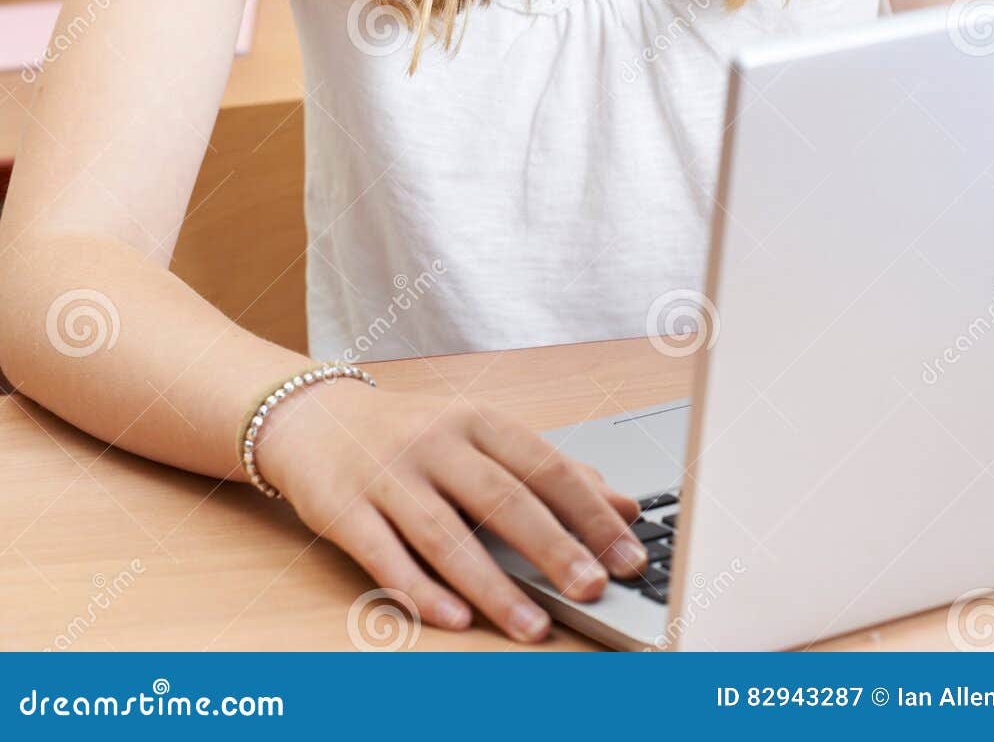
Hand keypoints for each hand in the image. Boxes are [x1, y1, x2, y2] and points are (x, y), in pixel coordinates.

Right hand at [254, 380, 648, 641]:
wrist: (314, 419)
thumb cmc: (411, 435)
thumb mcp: (479, 438)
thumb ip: (548, 472)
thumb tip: (624, 505)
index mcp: (476, 421)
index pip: (545, 466)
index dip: (590, 512)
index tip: (627, 554)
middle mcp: (434, 441)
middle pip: (501, 498)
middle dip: (552, 548)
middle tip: (592, 589)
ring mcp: (388, 475)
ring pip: (446, 535)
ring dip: (493, 587)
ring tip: (534, 626)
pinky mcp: (344, 509)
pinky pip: (385, 556)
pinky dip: (421, 590)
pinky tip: (456, 619)